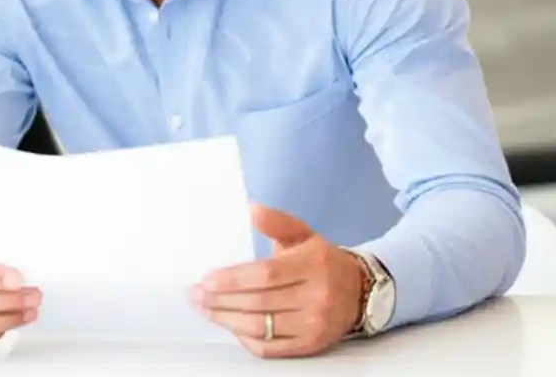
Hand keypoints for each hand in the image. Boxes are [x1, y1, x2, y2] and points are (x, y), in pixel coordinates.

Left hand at [190, 204, 366, 357]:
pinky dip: (246, 339)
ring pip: (261, 327)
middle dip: (220, 300)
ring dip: (226, 320)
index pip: (266, 275)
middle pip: (259, 302)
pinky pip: (271, 347)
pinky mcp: (312, 345)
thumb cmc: (322, 261)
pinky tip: (230, 326)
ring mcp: (315, 324)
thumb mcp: (303, 234)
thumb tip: (252, 209)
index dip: (233, 279)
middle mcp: (317, 296)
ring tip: (205, 309)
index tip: (207, 279)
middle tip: (195, 295)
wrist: (360, 291)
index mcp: (313, 265)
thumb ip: (277, 222)